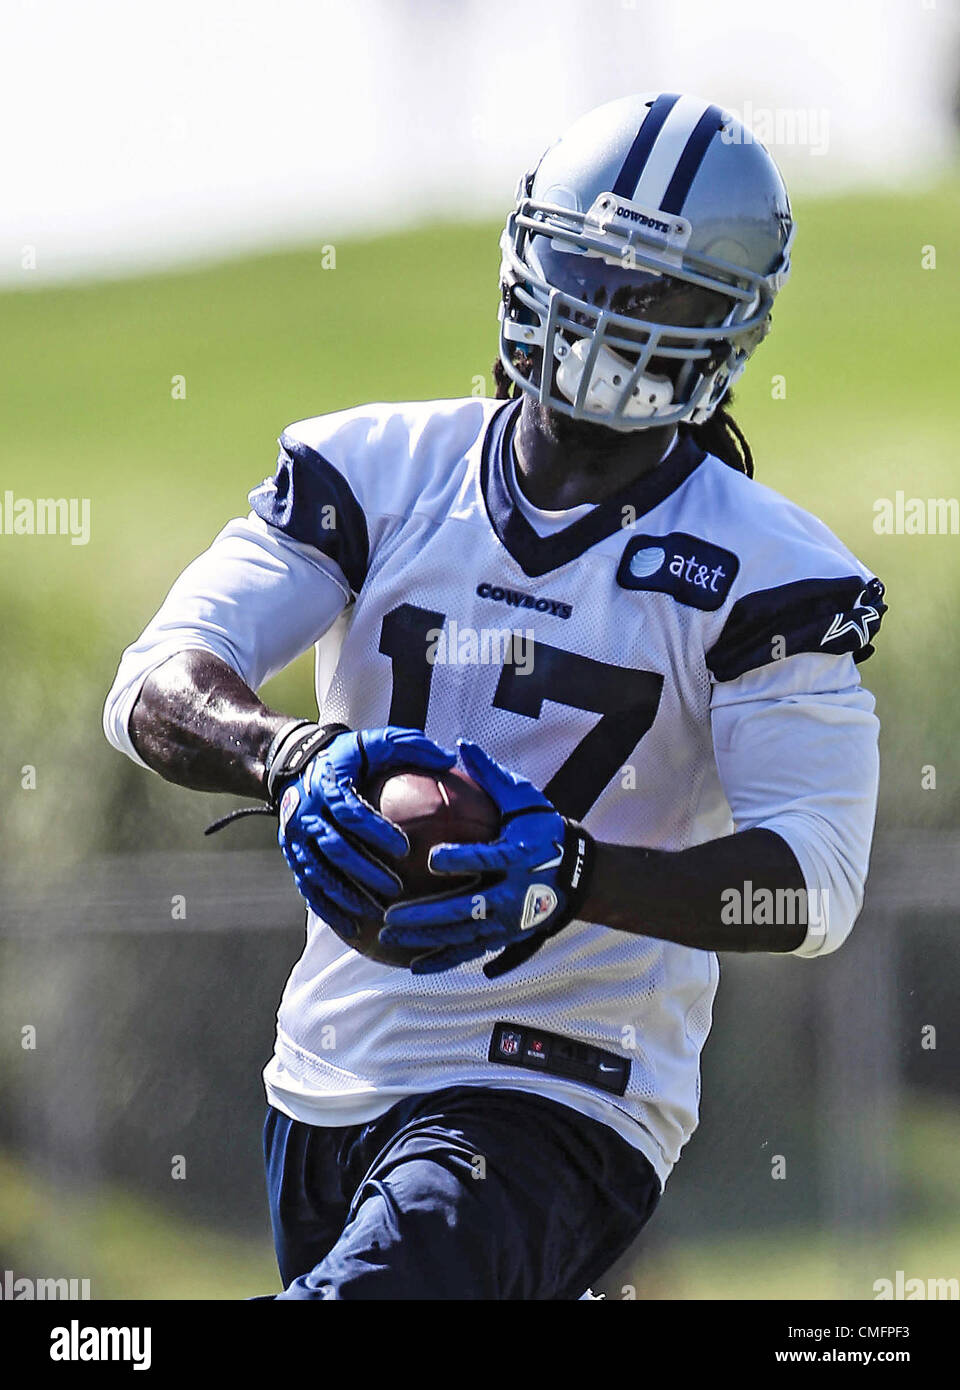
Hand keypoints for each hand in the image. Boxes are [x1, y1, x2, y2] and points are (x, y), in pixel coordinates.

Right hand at [278, 726, 454, 943]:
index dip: (376, 830)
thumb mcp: (376, 742)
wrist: (296, 762)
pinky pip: (309, 887)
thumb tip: (449, 758)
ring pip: (319, 872)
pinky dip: (328, 908)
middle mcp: (307, 813)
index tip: (404, 848)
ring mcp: (296, 837)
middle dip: (365, 871)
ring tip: (377, 913)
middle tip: (396, 888)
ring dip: (347, 895)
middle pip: (335, 847)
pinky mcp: (292, 855)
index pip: (352, 811)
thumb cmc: (349, 754)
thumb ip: (410, 747)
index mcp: (329, 784)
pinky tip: (352, 927)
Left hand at [379, 740, 592, 975]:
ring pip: (463, 935)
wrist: (577, 872)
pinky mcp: (506, 936)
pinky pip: (472, 952)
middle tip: (391, 914)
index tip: (432, 859)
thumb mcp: (523, 799)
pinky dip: (445, 960)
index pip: (487, 859)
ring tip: (390, 935)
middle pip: (467, 909)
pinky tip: (414, 965)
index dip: (462, 860)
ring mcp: (510, 921)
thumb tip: (461, 744)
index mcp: (519, 855)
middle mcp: (515, 894)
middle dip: (428, 915)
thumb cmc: (543, 828)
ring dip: (426, 937)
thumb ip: (491, 776)